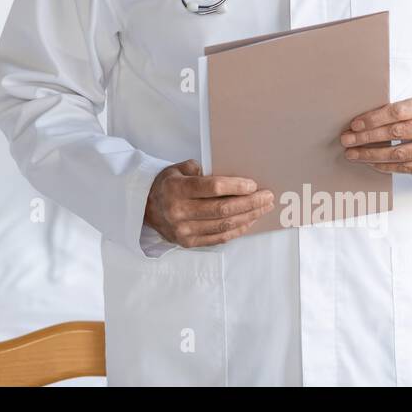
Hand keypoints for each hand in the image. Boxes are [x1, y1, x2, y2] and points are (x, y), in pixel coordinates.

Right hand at [143, 159, 274, 248]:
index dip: (235, 187)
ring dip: (248, 217)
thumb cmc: (167, 184)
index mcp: (176, 189)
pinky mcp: (189, 242)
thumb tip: (230, 175)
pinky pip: (219, 238)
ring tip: (263, 208)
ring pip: (224, 225)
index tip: (253, 185)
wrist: (144, 207)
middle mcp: (179, 211)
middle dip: (249, 203)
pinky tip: (249, 221)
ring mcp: (184, 230)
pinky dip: (237, 229)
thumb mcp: (177, 169)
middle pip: (223, 209)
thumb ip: (201, 170)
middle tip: (267, 197)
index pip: (212, 188)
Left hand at [339, 93, 411, 175]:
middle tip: (346, 140)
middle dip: (366, 137)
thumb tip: (359, 122)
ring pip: (397, 153)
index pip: (396, 111)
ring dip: (370, 154)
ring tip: (352, 154)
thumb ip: (396, 111)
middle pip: (395, 133)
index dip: (373, 119)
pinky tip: (369, 162)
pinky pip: (404, 167)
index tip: (354, 124)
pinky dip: (384, 165)